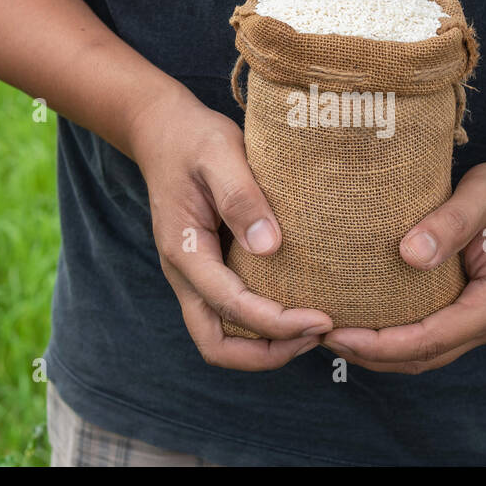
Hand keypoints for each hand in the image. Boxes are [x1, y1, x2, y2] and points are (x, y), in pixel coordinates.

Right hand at [131, 86, 332, 369]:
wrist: (163, 132)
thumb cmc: (195, 139)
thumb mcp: (220, 153)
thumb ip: (241, 197)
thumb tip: (270, 246)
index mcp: (185, 250)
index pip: (231, 306)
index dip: (277, 323)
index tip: (322, 319)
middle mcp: (185, 274)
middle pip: (217, 345)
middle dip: (268, 353)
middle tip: (317, 335)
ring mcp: (194, 277)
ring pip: (222, 338)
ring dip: (266, 346)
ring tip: (314, 330)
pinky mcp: (209, 272)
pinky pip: (231, 317)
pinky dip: (263, 327)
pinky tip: (299, 308)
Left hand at [322, 155, 485, 373]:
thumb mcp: (480, 196)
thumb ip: (448, 225)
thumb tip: (409, 255)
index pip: (429, 339)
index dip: (380, 344)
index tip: (336, 334)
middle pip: (424, 357)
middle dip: (371, 355)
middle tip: (321, 338)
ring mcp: (483, 321)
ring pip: (426, 353)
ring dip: (380, 352)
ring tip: (333, 335)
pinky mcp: (472, 311)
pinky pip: (430, 336)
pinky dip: (395, 338)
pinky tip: (363, 322)